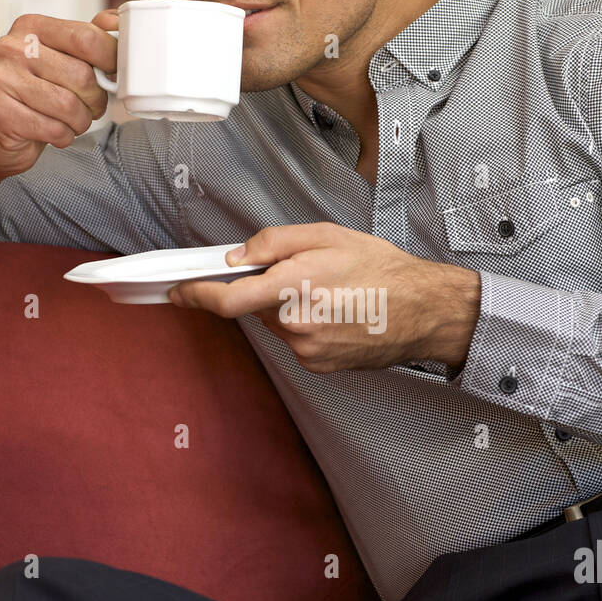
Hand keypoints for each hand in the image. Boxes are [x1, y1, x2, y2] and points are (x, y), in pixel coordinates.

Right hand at [0, 9, 118, 182]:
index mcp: (32, 27)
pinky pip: (54, 129)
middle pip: (82, 76)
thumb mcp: (61, 59)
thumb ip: (89, 39)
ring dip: (79, 121)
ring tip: (69, 120)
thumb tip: (115, 22)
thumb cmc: (34, 94)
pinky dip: (63, 136)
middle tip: (89, 106)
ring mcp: (1, 79)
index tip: (114, 74)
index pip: (87, 37)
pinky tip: (52, 131)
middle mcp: (12, 48)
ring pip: (69, 106)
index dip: (111, 61)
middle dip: (95, 99)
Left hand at [168, 222, 481, 373]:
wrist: (425, 312)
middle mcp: (294, 324)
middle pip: (256, 307)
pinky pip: (297, 341)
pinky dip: (308, 326)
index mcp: (293, 287)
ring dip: (291, 307)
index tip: (176, 291)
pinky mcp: (319, 365)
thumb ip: (273, 243)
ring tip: (333, 294)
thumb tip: (235, 257)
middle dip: (268, 289)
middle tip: (307, 275)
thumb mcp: (327, 235)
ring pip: (278, 324)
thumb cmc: (381, 268)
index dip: (195, 296)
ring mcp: (306, 350)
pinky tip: (339, 315)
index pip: (226, 299)